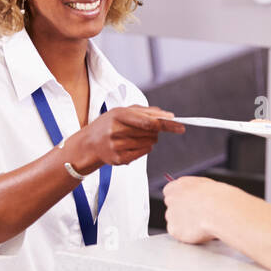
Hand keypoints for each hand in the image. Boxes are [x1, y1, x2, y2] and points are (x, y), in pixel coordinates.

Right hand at [68, 105, 184, 172]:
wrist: (89, 143)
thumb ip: (145, 111)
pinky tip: (134, 144)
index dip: (167, 124)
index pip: (148, 122)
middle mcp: (117, 131)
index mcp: (119, 115)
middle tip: (150, 128)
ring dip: (150, 139)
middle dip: (157, 130)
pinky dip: (145, 148)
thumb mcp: (123, 112)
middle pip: (151, 133)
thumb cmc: (110, 124)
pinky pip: (144, 153)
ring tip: (136, 136)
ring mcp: (117, 147)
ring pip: (150, 144)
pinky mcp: (120, 159)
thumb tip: (167, 115)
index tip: (180, 126)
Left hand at [163, 175, 225, 244]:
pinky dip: (186, 234)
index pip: (170, 191)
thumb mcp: (206, 186)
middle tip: (196, 217)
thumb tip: (194, 197)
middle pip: (171, 207)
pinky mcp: (174, 229)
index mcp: (179, 185)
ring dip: (183, 224)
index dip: (179, 199)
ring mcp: (171, 214)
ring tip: (200, 224)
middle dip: (181, 212)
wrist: (219, 211)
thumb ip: (194, 191)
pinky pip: (178, 233)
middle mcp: (171, 198)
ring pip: (174, 221)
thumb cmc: (219, 198)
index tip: (187, 204)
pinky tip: (198, 231)